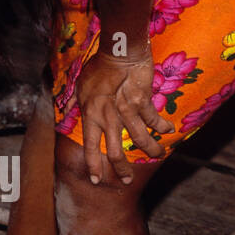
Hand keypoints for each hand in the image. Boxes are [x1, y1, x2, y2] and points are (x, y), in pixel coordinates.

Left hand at [66, 46, 173, 184]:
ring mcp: (127, 112)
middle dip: (122, 170)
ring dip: (151, 150)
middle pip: (115, 152)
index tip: (96, 180)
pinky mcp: (143, 103)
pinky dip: (163, 126)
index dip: (93, 165)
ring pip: (140, 140)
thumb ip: (74, 100)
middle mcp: (108, 117)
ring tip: (157, 154)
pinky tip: (168, 129)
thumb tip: (66, 108)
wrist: (118, 53)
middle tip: (127, 180)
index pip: (90, 146)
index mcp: (91, 114)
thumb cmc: (97, 67)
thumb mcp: (80, 84)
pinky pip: (154, 120)